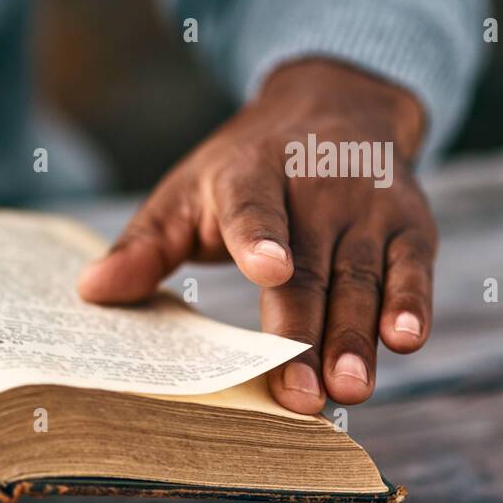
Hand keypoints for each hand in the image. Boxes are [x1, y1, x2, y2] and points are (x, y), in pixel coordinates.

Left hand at [78, 58, 434, 413]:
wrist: (335, 107)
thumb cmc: (241, 170)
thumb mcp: (185, 194)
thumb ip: (143, 247)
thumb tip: (89, 292)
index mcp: (249, 176)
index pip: (251, 209)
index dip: (259, 239)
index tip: (267, 270)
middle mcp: (315, 188)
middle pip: (308, 269)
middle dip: (303, 334)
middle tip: (297, 395)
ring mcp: (366, 207)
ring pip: (360, 279)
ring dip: (355, 337)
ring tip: (347, 390)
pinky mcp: (410, 225)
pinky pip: (412, 269)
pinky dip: (413, 303)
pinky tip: (406, 341)